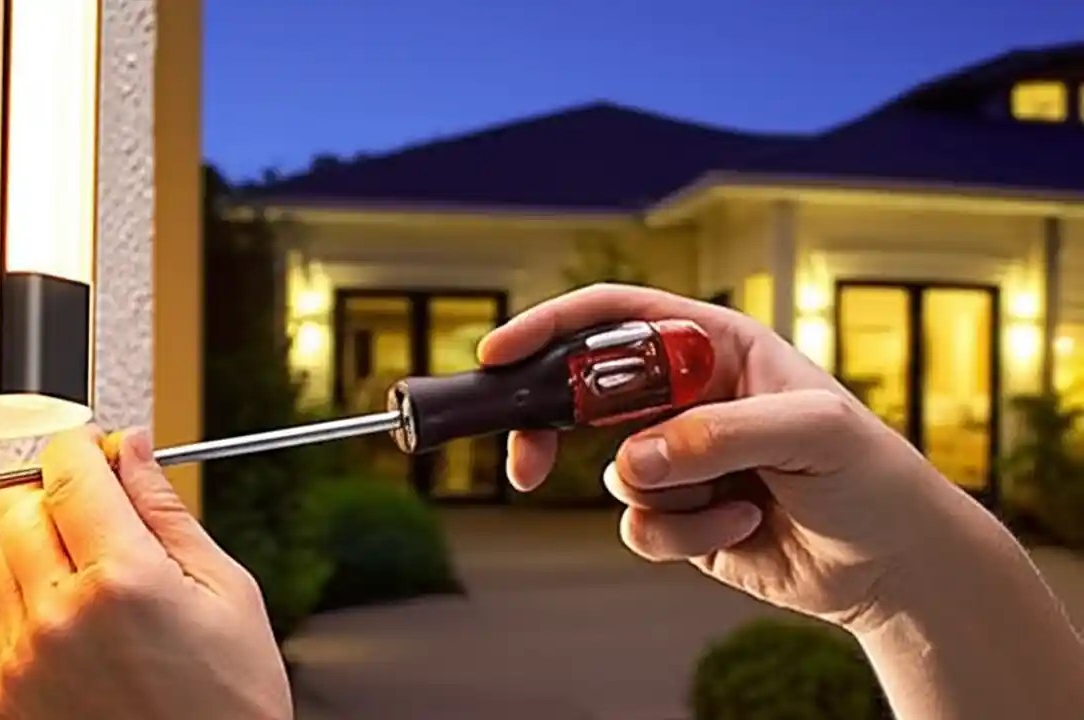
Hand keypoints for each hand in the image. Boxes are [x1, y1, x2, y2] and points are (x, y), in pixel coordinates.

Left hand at [0, 426, 290, 719]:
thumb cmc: (228, 705)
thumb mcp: (225, 592)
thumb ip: (168, 512)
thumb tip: (136, 453)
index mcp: (123, 581)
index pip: (67, 471)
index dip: (83, 444)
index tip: (100, 446)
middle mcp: (60, 618)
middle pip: (15, 503)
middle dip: (52, 483)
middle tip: (93, 494)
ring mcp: (24, 659)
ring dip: (34, 534)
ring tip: (88, 555)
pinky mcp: (7, 693)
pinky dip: (29, 592)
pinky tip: (80, 610)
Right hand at [479, 283, 998, 631]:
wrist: (891, 562)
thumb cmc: (869, 474)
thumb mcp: (811, 432)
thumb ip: (721, 434)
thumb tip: (633, 460)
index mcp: (711, 347)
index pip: (614, 319)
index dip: (552, 328)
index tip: (500, 353)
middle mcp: (684, 398)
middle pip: (581, 394)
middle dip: (551, 428)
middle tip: (527, 461)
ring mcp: (676, 458)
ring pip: (613, 474)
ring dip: (665, 499)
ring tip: (737, 501)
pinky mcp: (678, 515)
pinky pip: (638, 527)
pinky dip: (685, 536)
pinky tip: (743, 528)